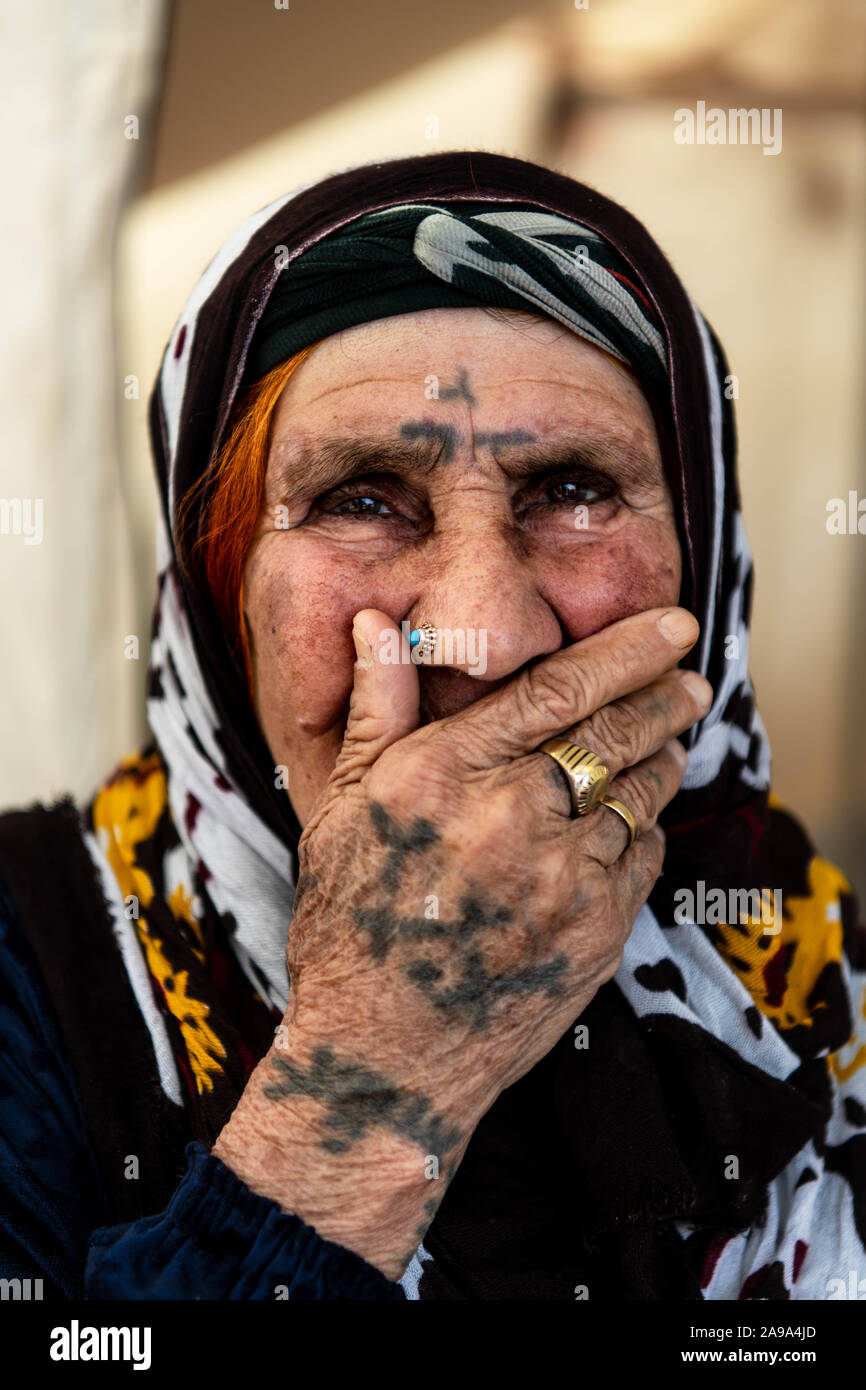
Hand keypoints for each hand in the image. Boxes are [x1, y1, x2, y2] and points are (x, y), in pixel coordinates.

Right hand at [212, 606, 710, 1280]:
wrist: (385, 1057)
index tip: (670, 628)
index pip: (557, 689)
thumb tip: (378, 624)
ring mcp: (565, 877)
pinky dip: (646, 827)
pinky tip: (634, 820)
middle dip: (665, 695)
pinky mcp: (598, 929)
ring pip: (641, 792)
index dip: (624, 651)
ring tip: (668, 740)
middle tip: (689, 677)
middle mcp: (512, 816)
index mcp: (446, 774)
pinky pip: (644, 855)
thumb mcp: (342, 811)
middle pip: (618, 732)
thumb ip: (377, 712)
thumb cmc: (350, 928)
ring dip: (663, 757)